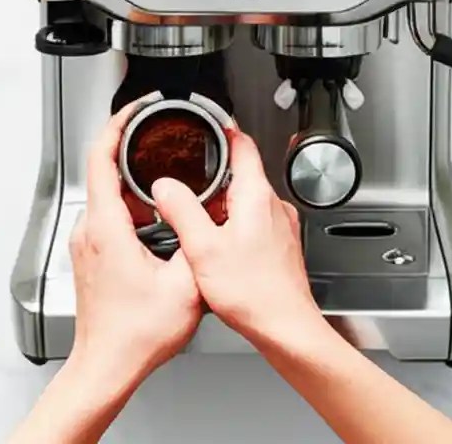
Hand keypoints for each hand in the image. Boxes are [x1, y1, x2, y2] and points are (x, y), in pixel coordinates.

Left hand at [69, 105, 202, 380]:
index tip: (136, 109)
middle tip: (162, 137)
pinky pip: (108, 218)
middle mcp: (89, 231)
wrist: (108, 366)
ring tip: (168, 182)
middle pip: (104, 171)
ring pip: (108, 196)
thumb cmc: (136, 335)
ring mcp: (86, 245)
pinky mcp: (90, 258)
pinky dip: (131, 208)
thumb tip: (201, 213)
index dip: (119, 125)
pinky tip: (157, 221)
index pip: (101, 157)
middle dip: (134, 150)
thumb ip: (195, 240)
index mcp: (107, 227)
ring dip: (136, 183)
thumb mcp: (186, 283)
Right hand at [150, 130, 322, 344]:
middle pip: (243, 173)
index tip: (210, 124)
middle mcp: (274, 207)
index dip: (224, 130)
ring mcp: (281, 227)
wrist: (285, 327)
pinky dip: (235, 225)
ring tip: (199, 221)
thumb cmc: (254, 293)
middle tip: (188, 182)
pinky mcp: (281, 247)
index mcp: (257, 197)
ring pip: (248, 201)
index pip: (243, 145)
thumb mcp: (203, 248)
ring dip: (223, 204)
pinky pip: (255, 223)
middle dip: (215, 176)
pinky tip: (220, 248)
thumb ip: (182, 210)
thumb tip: (165, 186)